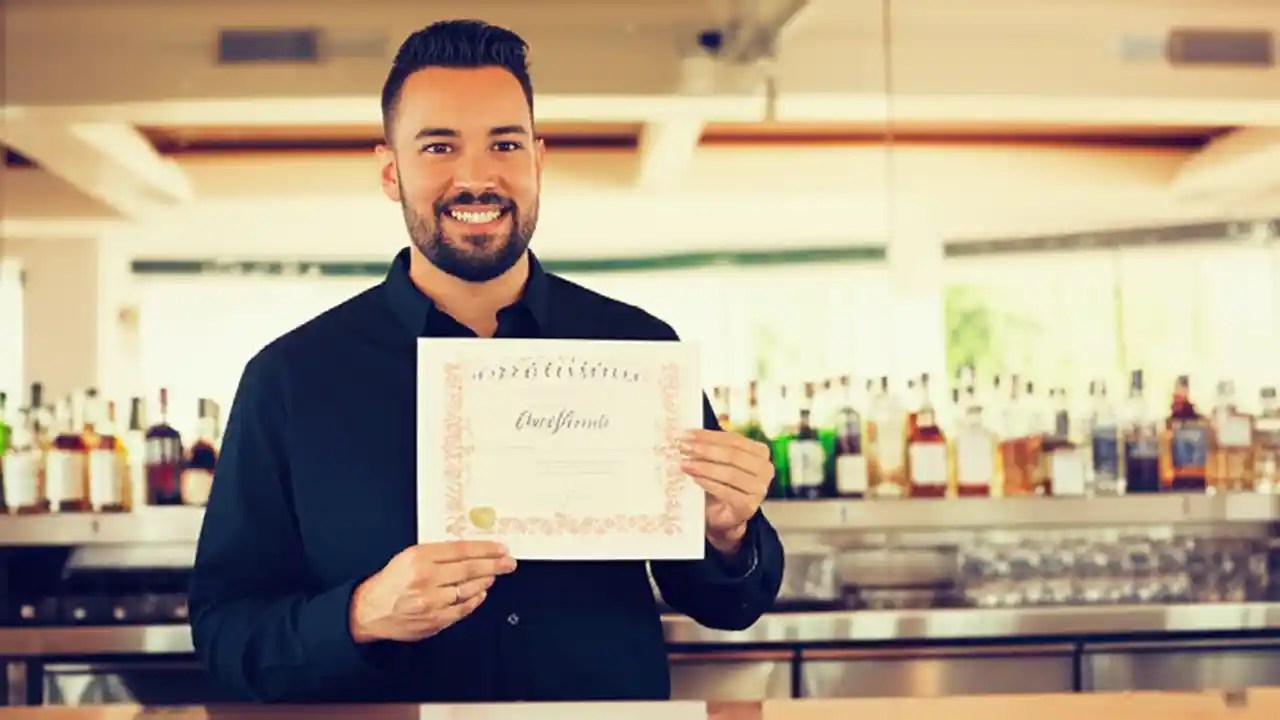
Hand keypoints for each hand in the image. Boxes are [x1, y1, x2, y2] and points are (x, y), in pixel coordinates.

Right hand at [350, 540, 515, 643]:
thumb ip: (437, 553)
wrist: (370, 611)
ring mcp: (431, 601)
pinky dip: (474, 600)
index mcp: (419, 558)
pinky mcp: (434, 620)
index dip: (485, 549)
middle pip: (469, 569)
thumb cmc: (391, 582)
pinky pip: (462, 609)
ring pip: (468, 589)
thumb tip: (471, 551)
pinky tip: (480, 593)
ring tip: (493, 575)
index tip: (500, 548)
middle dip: (494, 565)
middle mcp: (426, 579)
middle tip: (508, 563)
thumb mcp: (408, 557)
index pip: (460, 550)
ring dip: (485, 582)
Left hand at [678, 429, 771, 554]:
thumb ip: (710, 447)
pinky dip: (708, 483)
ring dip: (704, 467)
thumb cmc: (720, 484)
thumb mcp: (717, 461)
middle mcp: (765, 469)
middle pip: (733, 455)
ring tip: (685, 463)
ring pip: (730, 473)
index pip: (734, 439)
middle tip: (683, 447)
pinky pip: (727, 492)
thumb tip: (687, 436)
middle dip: (705, 450)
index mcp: (760, 452)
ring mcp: (759, 490)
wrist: (722, 517)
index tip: (686, 434)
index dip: (709, 436)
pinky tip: (694, 478)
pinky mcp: (748, 507)